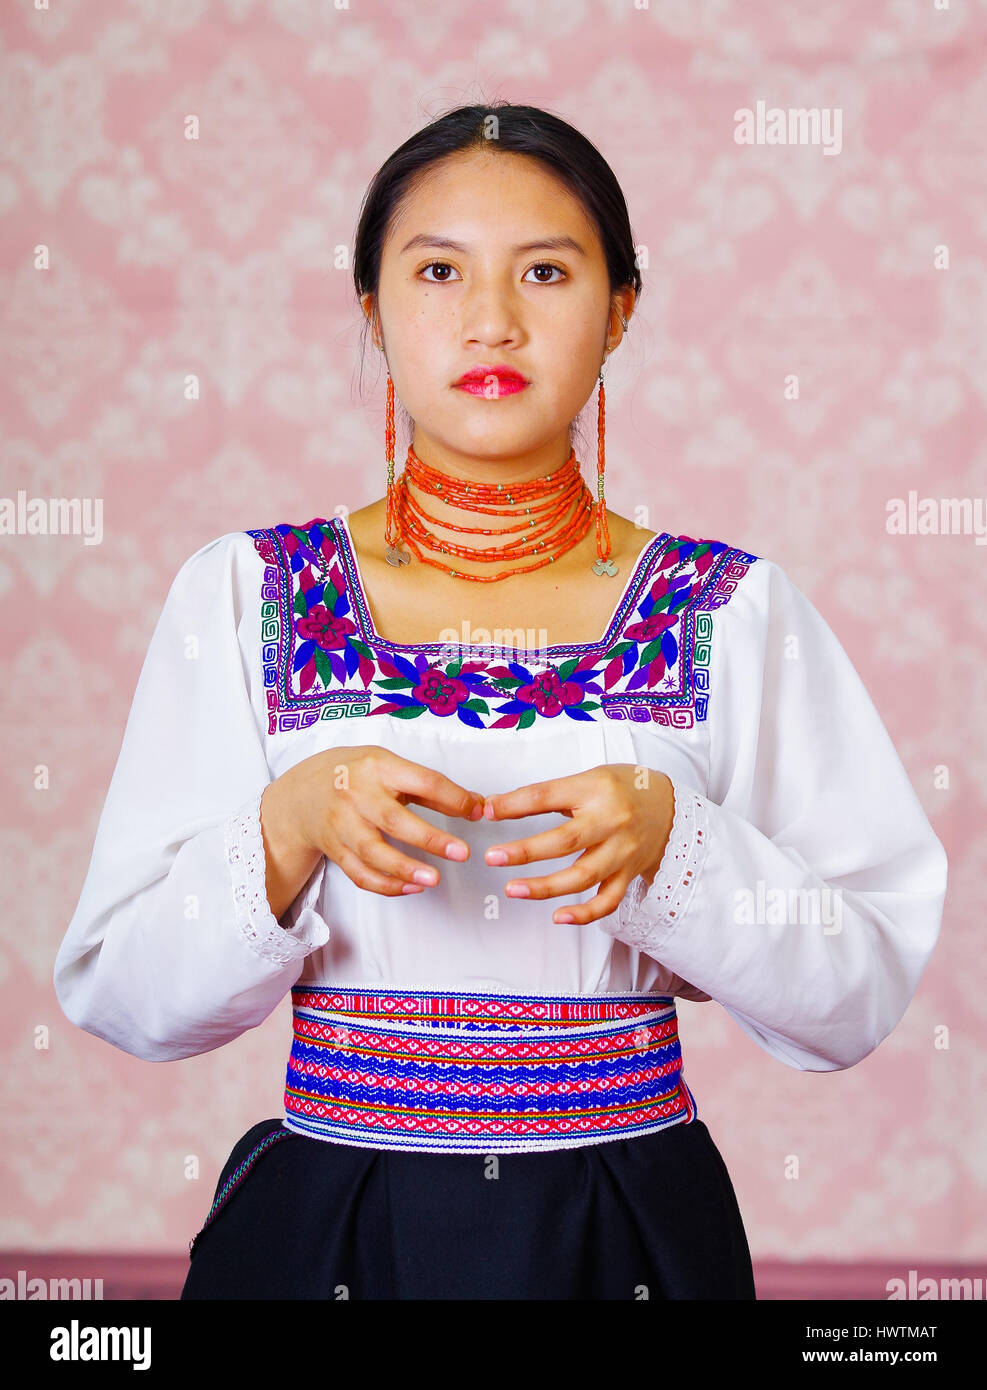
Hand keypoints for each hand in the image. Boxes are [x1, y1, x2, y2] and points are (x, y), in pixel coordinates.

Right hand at [261, 746, 485, 910]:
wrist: (302, 792)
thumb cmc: (357, 775)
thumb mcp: (389, 767)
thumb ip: (430, 787)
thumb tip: (477, 805)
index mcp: (378, 767)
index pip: (421, 782)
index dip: (453, 798)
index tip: (477, 812)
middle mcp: (356, 795)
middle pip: (394, 820)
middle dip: (430, 839)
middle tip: (462, 853)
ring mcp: (342, 824)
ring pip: (373, 852)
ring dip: (405, 868)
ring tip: (434, 879)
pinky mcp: (334, 849)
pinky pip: (360, 873)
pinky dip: (386, 885)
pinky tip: (411, 887)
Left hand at [481, 765, 675, 925]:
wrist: (670, 808)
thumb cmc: (622, 789)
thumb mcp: (588, 778)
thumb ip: (548, 795)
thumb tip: (494, 807)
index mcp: (596, 789)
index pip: (548, 796)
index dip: (514, 805)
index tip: (487, 812)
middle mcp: (611, 821)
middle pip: (565, 840)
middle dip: (525, 852)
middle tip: (492, 857)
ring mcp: (622, 851)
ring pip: (583, 875)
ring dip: (546, 886)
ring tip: (513, 889)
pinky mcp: (629, 874)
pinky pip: (608, 900)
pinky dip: (584, 913)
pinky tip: (558, 917)